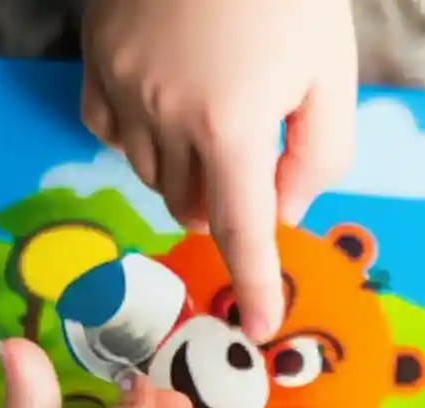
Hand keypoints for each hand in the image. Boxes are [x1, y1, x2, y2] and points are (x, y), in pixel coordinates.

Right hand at [81, 0, 357, 340]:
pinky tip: (171, 106)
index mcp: (231, 124)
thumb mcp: (330, 75)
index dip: (254, 284)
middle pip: (195, 207)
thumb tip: (288, 213)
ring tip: (218, 118)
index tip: (259, 329)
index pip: (243, 230)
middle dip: (228, 205)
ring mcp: (120, 88)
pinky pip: (112, 134)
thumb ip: (319, 154)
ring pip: (154, 176)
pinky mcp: (94, 62)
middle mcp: (166, 116)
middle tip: (252, 165)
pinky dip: (144, 140)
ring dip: (189, 173)